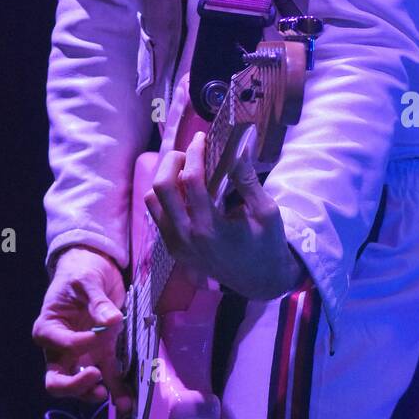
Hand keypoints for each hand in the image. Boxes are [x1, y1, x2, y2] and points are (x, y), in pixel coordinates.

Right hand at [31, 247, 132, 411]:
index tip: (103, 330)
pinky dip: (116, 392)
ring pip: (79, 387)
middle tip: (94, 376)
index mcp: (49, 327)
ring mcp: (81, 356)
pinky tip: (126, 402)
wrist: (92, 268)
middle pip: (56, 380)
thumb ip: (98, 302)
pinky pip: (107, 379)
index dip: (81, 343)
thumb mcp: (87, 281)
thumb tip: (113, 320)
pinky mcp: (102, 356)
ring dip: (92, 394)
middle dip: (73, 385)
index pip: (61, 345)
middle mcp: (60, 348)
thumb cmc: (81, 272)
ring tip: (108, 394)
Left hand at [145, 131, 305, 300]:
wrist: (260, 281)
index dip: (194, 152)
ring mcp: (175, 245)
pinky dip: (165, 197)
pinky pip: (157, 215)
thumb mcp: (265, 211)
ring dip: (164, 179)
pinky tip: (185, 190)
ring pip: (152, 201)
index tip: (201, 138)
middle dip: (172, 161)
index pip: (190, 180)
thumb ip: (247, 179)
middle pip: (161, 187)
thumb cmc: (267, 244)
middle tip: (189, 153)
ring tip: (185, 170)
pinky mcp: (172, 249)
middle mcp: (185, 237)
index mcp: (210, 228)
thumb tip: (237, 146)